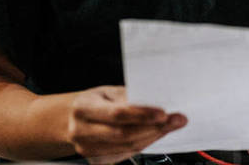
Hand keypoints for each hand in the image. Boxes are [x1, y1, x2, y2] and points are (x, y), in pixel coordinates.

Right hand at [66, 85, 186, 164]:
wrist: (72, 119)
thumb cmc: (94, 101)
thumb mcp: (108, 91)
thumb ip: (128, 96)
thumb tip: (157, 99)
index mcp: (83, 108)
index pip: (117, 113)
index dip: (142, 114)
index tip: (164, 112)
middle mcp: (81, 131)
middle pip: (124, 134)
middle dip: (154, 127)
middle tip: (176, 119)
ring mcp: (87, 149)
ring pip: (127, 146)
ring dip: (153, 136)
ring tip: (170, 126)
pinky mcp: (96, 160)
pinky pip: (126, 154)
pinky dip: (144, 143)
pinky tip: (156, 134)